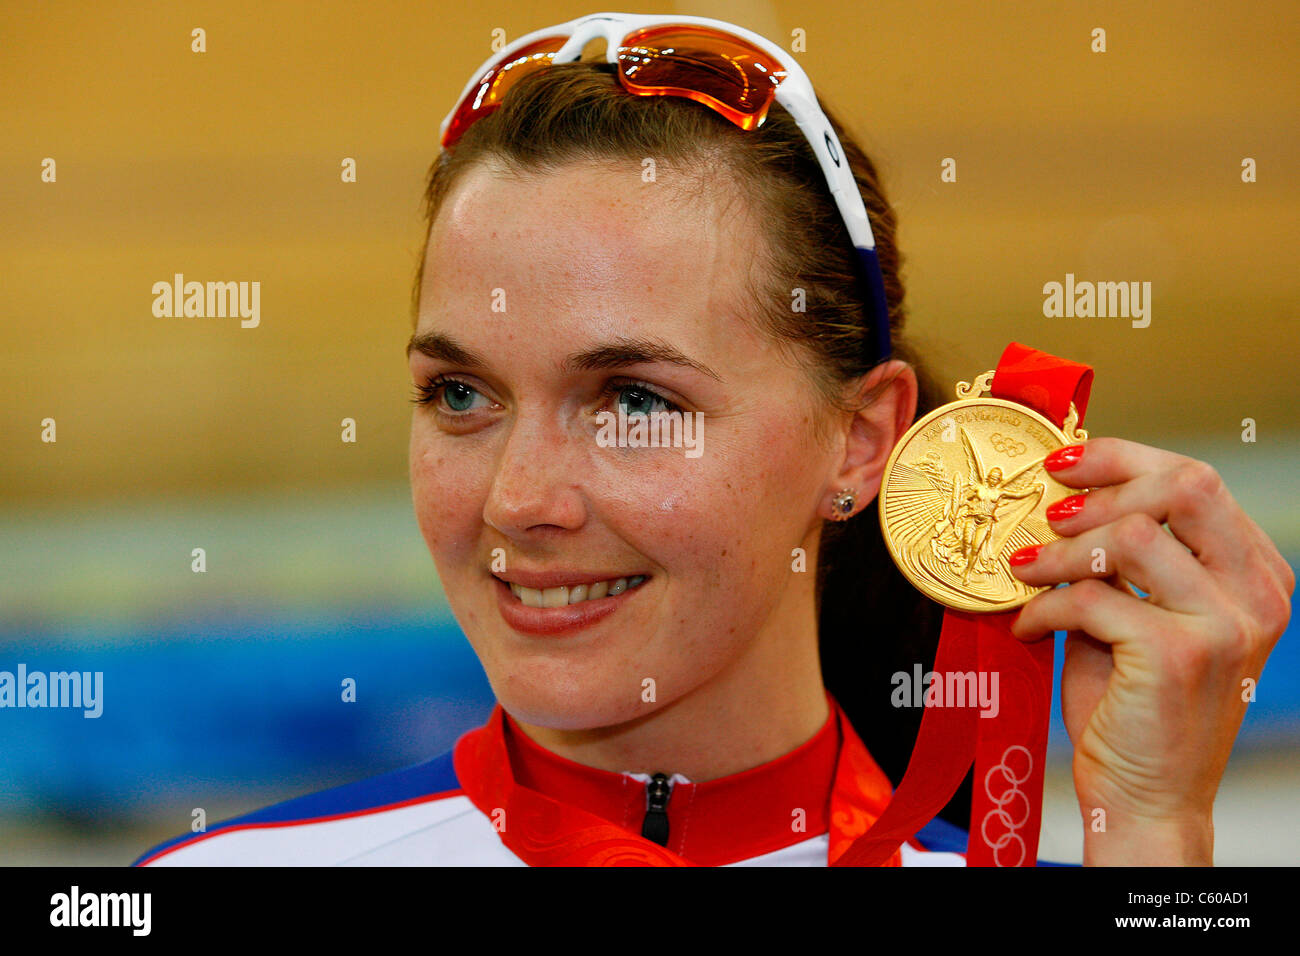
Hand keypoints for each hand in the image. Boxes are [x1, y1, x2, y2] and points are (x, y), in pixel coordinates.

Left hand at [1007, 437, 1293, 864]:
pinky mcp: (1178, 655)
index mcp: (1256, 575)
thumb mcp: (1139, 614)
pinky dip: (1046, 606)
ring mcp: (1224, 625)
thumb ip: (1123, 559)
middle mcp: (1255, 595)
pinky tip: (1028, 627)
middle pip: (1186, 485)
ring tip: (1025, 572)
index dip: (1126, 457)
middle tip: (1048, 507)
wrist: (1145, 797)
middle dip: (1104, 482)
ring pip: (1134, 535)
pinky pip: (1092, 597)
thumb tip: (1064, 493)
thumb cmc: (1134, 704)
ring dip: (1061, 550)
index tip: (1065, 463)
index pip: (1199, 480)